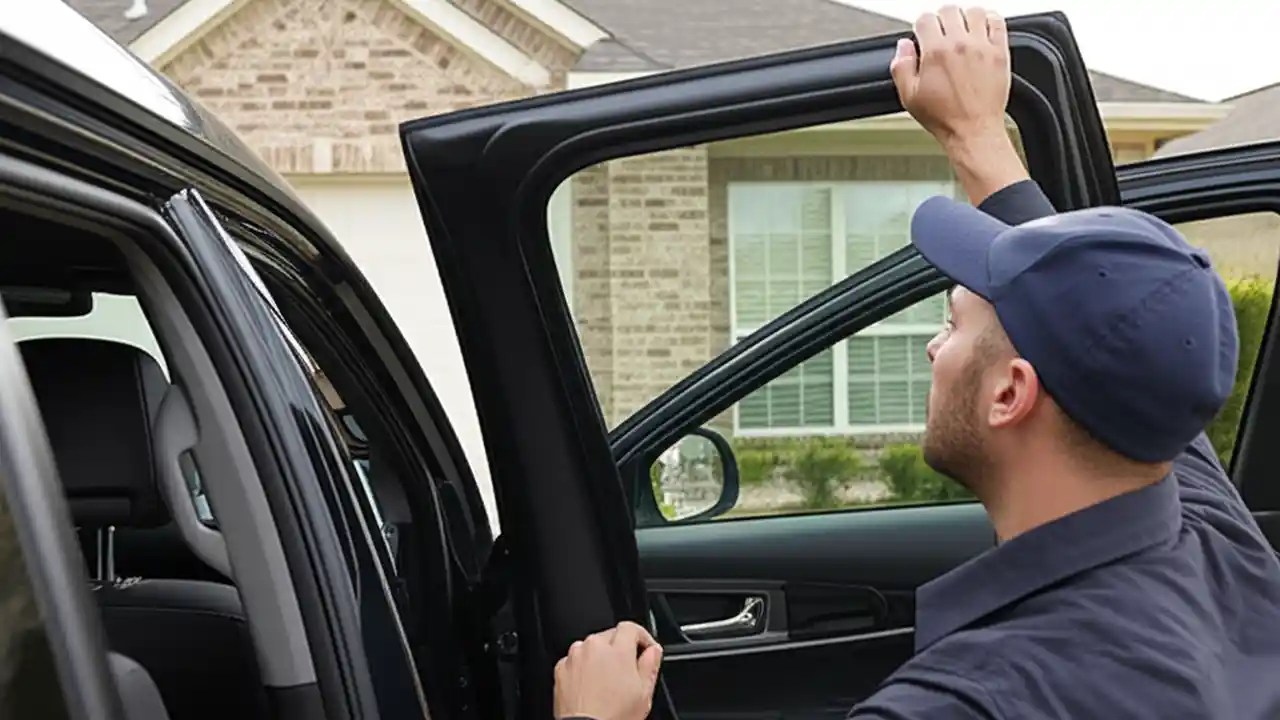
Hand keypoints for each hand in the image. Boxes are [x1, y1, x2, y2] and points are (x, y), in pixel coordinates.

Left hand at [554, 622, 663, 719]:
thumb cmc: (613, 717)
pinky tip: (591, 687)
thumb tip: (653, 651)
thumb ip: (650, 665)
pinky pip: (576, 660)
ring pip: (592, 647)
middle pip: (611, 636)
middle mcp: (592, 647)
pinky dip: (583, 668)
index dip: (642, 637)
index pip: (630, 627)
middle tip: (627, 672)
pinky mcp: (560, 669)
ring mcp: (574, 657)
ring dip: (600, 658)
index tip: (646, 650)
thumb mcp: (644, 694)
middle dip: (621, 649)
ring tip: (607, 683)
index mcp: (617, 650)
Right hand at [889, 6, 1027, 202]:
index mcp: (936, 52)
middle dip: (941, 19)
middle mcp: (960, 45)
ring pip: (974, 11)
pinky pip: (997, 22)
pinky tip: (982, 30)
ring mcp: (982, 47)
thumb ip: (901, 67)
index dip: (921, 27)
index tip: (924, 36)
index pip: (925, 19)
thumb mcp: (909, 96)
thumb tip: (903, 46)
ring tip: (962, 30)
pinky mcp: (1000, 53)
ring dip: (965, 17)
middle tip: (941, 33)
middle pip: (949, 10)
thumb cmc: (944, 118)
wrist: (973, 131)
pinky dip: (989, 20)